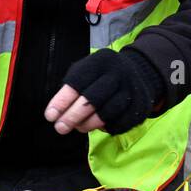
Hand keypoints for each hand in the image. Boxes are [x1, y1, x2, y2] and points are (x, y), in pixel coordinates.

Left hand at [45, 47, 163, 136]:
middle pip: (92, 99)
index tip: (50, 116)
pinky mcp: (140, 106)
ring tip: (78, 127)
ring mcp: (131, 90)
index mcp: (100, 61)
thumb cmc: (103, 74)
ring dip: (88, 125)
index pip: (78, 82)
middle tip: (60, 128)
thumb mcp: (87, 70)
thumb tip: (56, 113)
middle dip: (72, 116)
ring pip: (106, 114)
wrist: (139, 72)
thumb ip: (72, 88)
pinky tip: (98, 126)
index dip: (62, 101)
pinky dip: (105, 128)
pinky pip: (119, 123)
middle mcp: (117, 73)